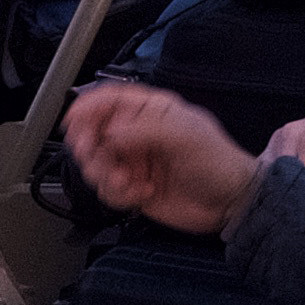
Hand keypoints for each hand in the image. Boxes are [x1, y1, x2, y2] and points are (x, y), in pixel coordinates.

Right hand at [62, 80, 260, 235]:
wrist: (231, 204)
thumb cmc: (218, 162)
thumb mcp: (184, 136)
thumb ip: (143, 130)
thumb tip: (110, 133)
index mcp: (152, 111)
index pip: (110, 100)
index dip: (87, 106)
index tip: (72, 121)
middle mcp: (138, 134)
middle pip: (94, 132)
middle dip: (89, 147)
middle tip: (95, 158)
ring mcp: (134, 162)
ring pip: (96, 164)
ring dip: (104, 175)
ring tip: (127, 182)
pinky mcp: (133, 188)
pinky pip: (107, 190)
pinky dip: (117, 194)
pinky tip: (141, 194)